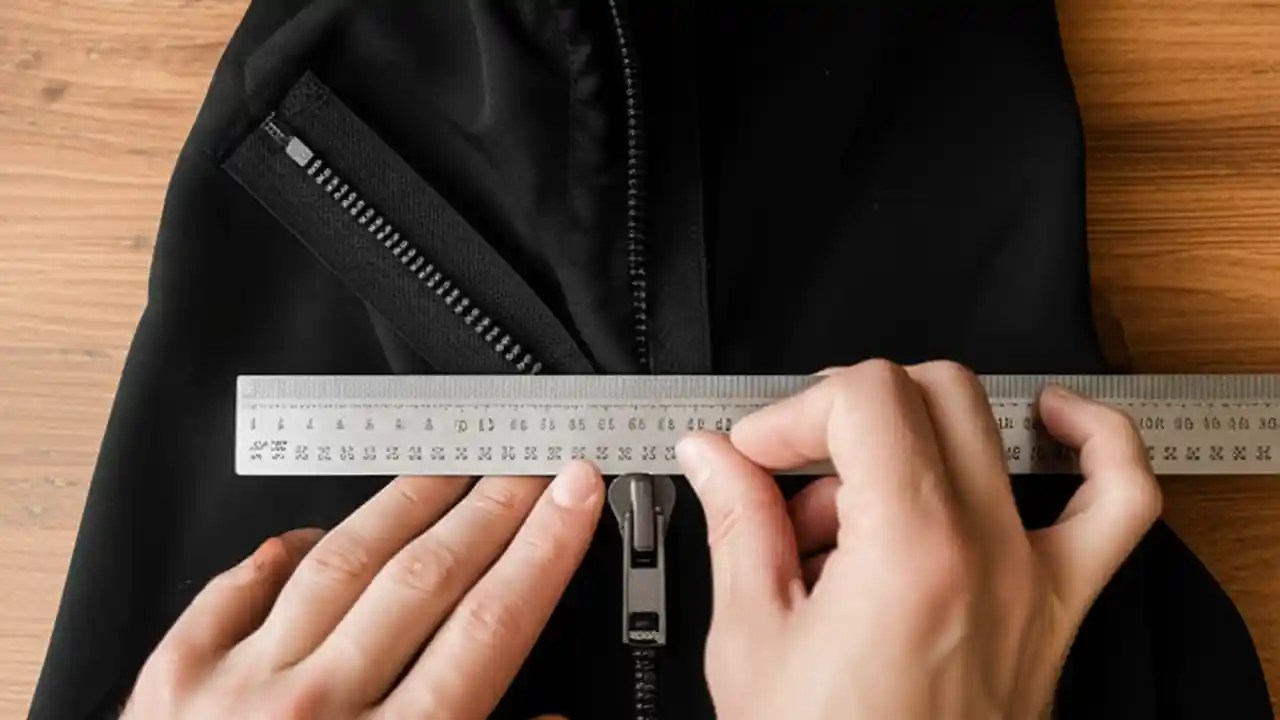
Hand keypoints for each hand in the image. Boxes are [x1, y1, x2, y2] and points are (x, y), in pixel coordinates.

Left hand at [122, 463, 602, 719]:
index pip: (491, 627)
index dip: (544, 550)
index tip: (574, 496)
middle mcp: (317, 710)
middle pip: (427, 580)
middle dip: (492, 512)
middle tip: (528, 468)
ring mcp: (238, 687)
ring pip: (341, 562)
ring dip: (406, 506)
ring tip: (448, 470)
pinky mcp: (172, 680)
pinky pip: (237, 588)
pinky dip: (283, 550)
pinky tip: (316, 530)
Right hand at [677, 360, 1160, 718]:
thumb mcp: (754, 643)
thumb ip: (738, 526)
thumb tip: (712, 458)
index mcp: (908, 552)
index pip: (863, 399)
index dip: (792, 414)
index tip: (756, 457)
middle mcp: (985, 552)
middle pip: (924, 393)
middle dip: (843, 414)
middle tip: (795, 473)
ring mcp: (1034, 576)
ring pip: (993, 424)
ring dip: (915, 430)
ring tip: (858, 504)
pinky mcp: (1060, 606)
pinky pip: (1121, 499)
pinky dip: (1095, 441)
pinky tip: (1051, 423)